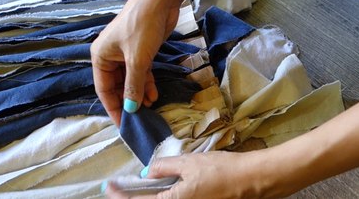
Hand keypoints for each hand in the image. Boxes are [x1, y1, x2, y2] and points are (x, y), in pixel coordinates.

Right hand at [91, 0, 186, 125]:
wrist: (159, 2)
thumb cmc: (142, 28)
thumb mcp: (136, 60)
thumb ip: (133, 86)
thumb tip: (131, 109)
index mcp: (100, 58)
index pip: (104, 90)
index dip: (113, 108)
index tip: (123, 125)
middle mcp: (110, 57)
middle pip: (117, 87)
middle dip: (128, 102)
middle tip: (139, 119)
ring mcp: (126, 55)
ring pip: (131, 81)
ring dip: (139, 94)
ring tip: (149, 108)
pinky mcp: (141, 52)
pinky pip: (141, 73)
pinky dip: (147, 84)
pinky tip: (153, 95)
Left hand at [104, 151, 276, 198]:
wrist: (250, 180)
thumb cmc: (220, 171)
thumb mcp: (188, 163)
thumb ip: (164, 167)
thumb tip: (147, 172)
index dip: (119, 195)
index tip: (109, 187)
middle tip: (120, 189)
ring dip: (147, 197)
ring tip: (138, 188)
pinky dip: (162, 196)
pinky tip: (161, 188)